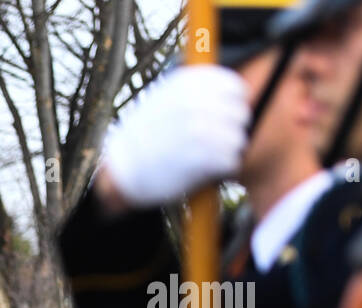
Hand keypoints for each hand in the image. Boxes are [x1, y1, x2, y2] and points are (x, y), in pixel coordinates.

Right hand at [99, 65, 250, 209]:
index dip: (232, 105)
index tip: (220, 118)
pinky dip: (221, 169)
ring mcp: (199, 129)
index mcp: (188, 83)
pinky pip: (232, 160)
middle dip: (230, 130)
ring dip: (227, 151)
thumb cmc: (145, 137)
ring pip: (238, 139)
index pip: (235, 88)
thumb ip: (195, 91)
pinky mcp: (201, 158)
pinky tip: (203, 170)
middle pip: (240, 115)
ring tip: (205, 157)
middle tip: (211, 142)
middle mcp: (195, 102)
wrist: (121, 170)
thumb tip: (235, 90)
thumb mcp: (164, 99)